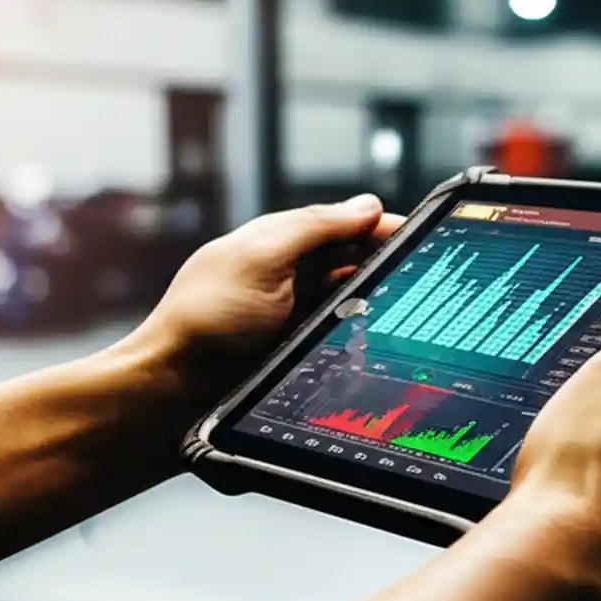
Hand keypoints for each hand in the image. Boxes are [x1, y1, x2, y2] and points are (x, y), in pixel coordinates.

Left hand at [125, 194, 402, 408]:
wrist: (174, 394)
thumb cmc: (206, 320)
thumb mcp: (261, 257)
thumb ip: (314, 227)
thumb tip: (368, 206)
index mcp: (277, 244)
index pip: (341, 224)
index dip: (379, 227)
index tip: (420, 234)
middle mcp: (290, 277)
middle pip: (355, 262)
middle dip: (387, 264)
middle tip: (426, 273)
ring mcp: (297, 318)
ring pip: (356, 303)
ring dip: (379, 302)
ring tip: (414, 306)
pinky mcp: (301, 355)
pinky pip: (346, 339)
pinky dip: (366, 335)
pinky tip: (388, 338)